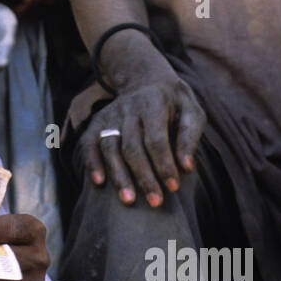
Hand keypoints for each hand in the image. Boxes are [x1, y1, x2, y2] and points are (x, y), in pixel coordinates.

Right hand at [81, 75, 205, 207]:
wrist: (145, 78)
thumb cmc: (174, 102)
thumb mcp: (191, 111)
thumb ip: (189, 136)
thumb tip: (186, 167)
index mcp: (153, 103)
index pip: (156, 138)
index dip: (164, 164)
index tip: (173, 187)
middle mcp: (128, 108)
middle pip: (132, 147)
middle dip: (143, 176)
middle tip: (155, 202)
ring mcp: (109, 115)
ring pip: (110, 147)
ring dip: (118, 175)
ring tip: (128, 200)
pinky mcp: (96, 122)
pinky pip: (89, 144)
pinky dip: (92, 162)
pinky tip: (98, 183)